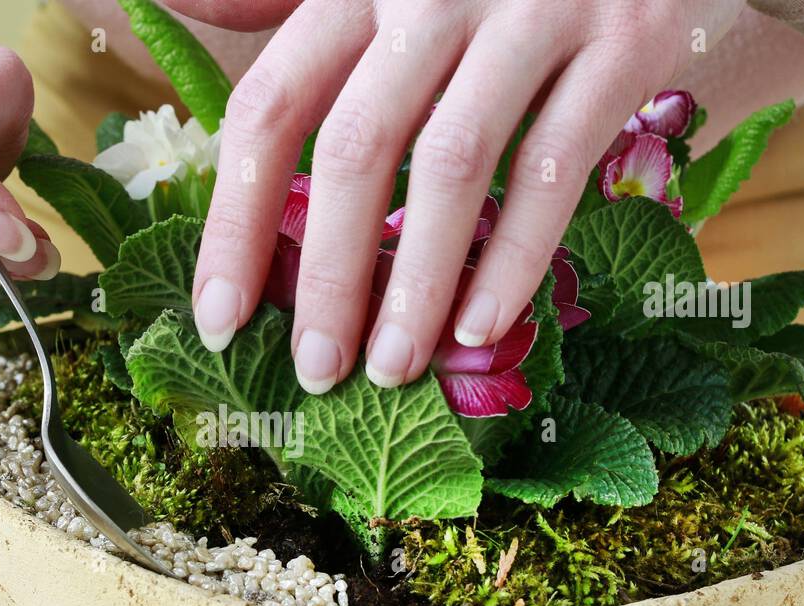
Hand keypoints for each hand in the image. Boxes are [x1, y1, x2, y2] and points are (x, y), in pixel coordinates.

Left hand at [186, 0, 745, 391]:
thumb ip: (290, 2)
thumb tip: (179, 4)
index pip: (272, 109)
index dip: (237, 224)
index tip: (220, 320)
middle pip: (356, 148)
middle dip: (329, 277)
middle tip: (317, 370)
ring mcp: (533, 8)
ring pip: (453, 166)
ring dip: (416, 287)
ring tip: (392, 369)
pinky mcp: (624, 38)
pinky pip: (556, 167)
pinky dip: (516, 258)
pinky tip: (481, 326)